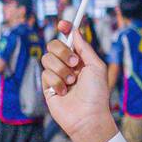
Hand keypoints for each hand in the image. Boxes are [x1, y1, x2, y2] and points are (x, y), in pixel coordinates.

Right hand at [41, 23, 116, 141]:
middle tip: (75, 64)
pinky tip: (64, 93)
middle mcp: (67, 66)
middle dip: (63, 52)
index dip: (65, 30)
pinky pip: (45, 74)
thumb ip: (84, 47)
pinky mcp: (48, 87)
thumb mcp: (96, 66)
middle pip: (53, 45)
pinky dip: (57, 82)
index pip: (68, 39)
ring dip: (61, 70)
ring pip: (47, 58)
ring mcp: (56, 76)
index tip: (63, 25)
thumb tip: (75, 31)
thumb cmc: (97, 94)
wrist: (87, 117)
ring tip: (71, 83)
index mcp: (80, 59)